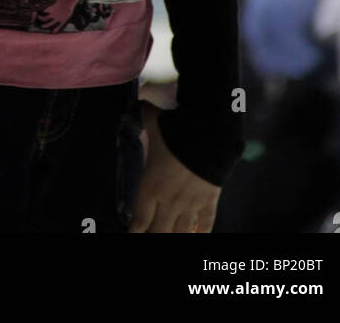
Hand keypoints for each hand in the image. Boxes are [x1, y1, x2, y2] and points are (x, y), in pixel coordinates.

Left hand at [128, 100, 220, 232]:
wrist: (209, 135)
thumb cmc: (177, 130)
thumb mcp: (155, 122)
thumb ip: (145, 115)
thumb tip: (141, 102)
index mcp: (151, 186)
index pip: (139, 220)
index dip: (134, 232)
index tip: (131, 236)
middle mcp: (169, 201)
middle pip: (158, 233)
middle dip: (153, 237)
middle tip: (150, 237)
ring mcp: (190, 204)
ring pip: (180, 234)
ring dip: (174, 238)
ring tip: (169, 238)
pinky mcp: (209, 202)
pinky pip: (204, 225)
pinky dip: (200, 234)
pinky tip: (197, 237)